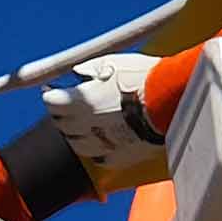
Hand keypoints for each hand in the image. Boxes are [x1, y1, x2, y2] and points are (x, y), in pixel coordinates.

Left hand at [42, 54, 167, 196]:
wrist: (170, 102)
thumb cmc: (142, 78)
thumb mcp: (112, 62)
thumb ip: (89, 69)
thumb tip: (76, 73)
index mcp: (79, 102)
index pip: (51, 102)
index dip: (52, 94)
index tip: (53, 90)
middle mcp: (84, 126)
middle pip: (62, 124)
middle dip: (63, 114)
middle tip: (71, 105)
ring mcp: (101, 145)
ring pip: (78, 145)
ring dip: (77, 134)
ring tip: (87, 124)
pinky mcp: (119, 157)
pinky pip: (101, 158)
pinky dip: (99, 151)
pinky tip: (105, 140)